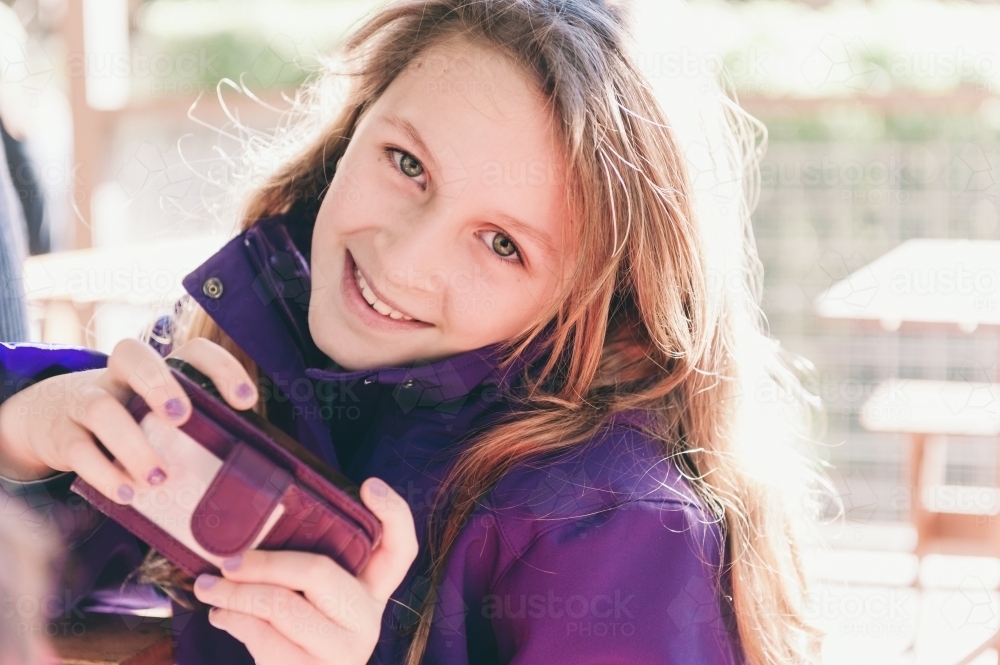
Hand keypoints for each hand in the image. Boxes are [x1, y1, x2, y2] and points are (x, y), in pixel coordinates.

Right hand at [0, 337, 256, 503]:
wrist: (46, 421)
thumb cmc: (125, 421)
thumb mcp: (154, 416)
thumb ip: (192, 433)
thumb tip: (250, 474)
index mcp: (155, 370)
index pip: (190, 351)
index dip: (220, 368)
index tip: (245, 401)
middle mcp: (118, 377)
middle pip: (132, 356)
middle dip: (158, 384)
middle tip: (181, 419)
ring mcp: (84, 401)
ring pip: (101, 408)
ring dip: (133, 445)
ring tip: (159, 478)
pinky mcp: (60, 435)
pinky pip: (78, 450)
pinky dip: (105, 474)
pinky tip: (128, 494)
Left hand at [192, 477, 418, 664]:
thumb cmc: (297, 637)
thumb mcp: (310, 601)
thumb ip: (299, 570)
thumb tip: (246, 539)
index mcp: (373, 591)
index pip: (400, 549)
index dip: (394, 514)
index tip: (370, 485)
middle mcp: (367, 620)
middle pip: (318, 572)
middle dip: (263, 562)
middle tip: (226, 560)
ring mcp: (345, 652)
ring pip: (283, 607)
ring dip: (236, 595)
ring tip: (208, 587)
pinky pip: (265, 641)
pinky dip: (235, 623)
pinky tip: (222, 615)